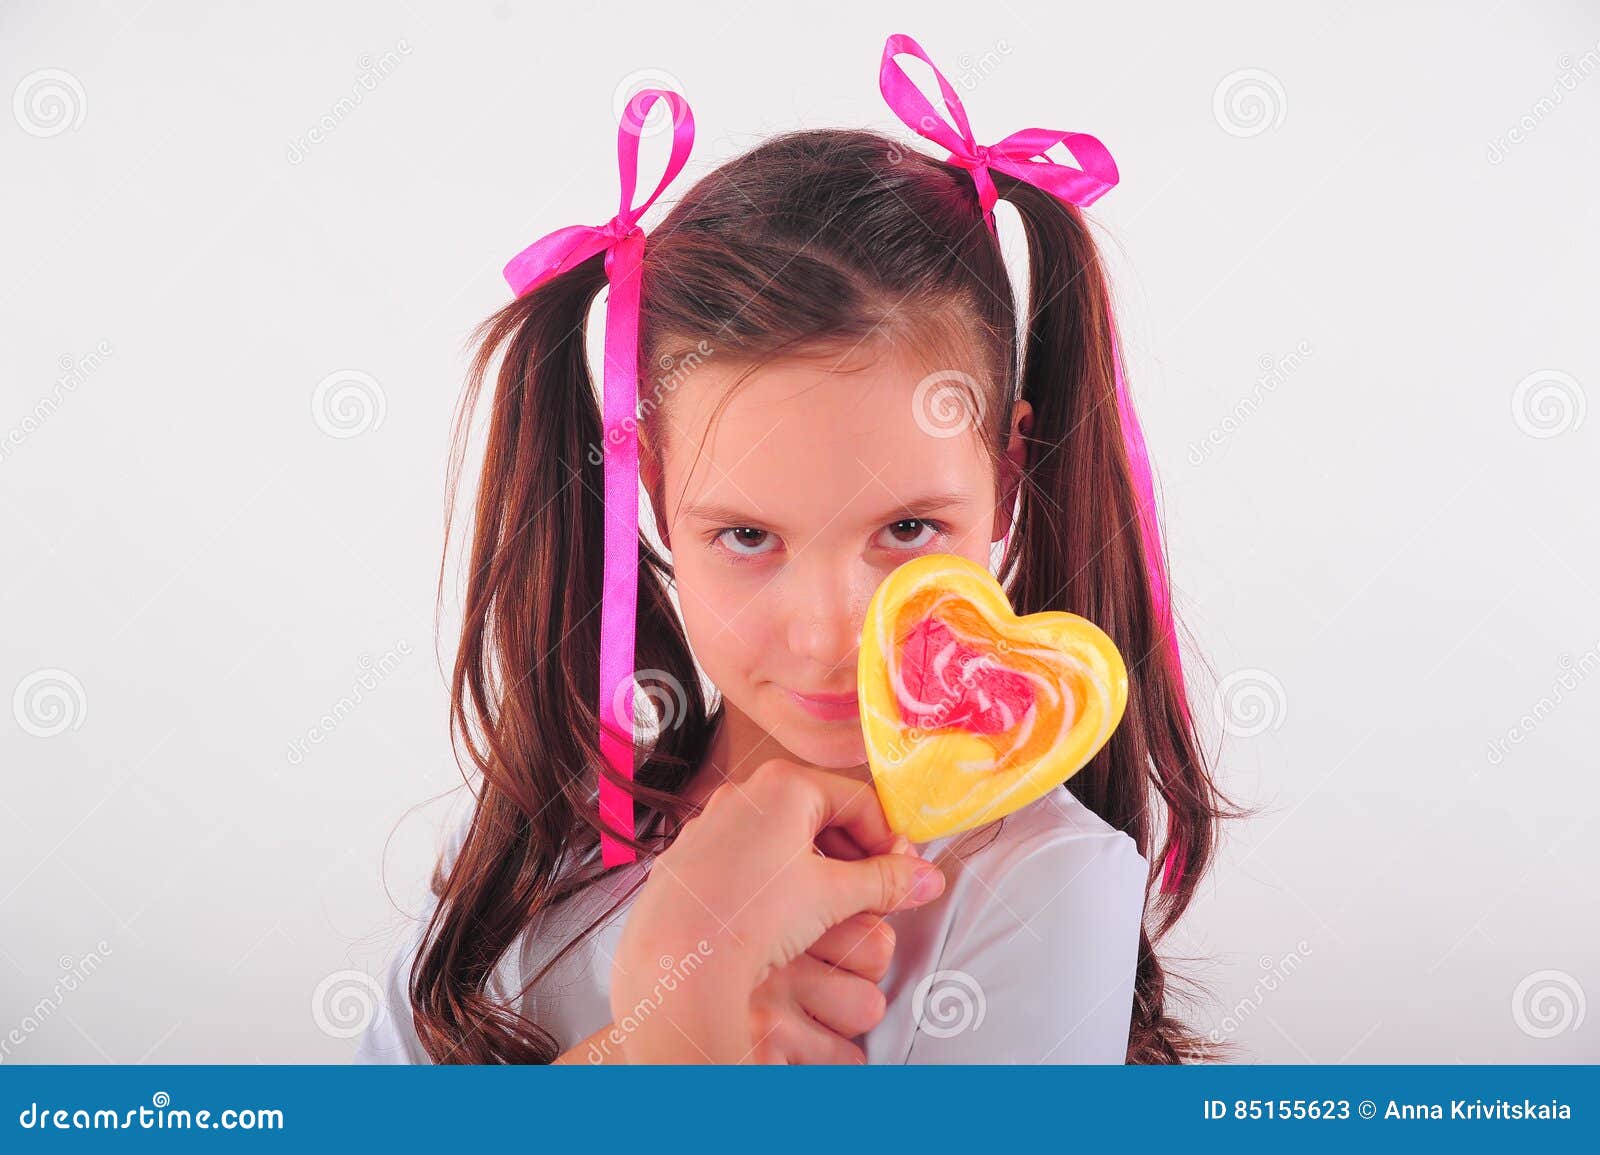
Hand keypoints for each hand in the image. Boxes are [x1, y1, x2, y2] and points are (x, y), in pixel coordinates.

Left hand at [611, 759, 944, 1062]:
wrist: (675, 957)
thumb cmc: (755, 915)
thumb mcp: (834, 896)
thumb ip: (887, 882)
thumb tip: (931, 879)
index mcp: (784, 784)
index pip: (860, 801)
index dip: (889, 841)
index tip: (904, 878)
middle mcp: (744, 793)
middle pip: (822, 816)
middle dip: (854, 857)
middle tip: (872, 898)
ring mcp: (711, 824)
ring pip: (783, 839)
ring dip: (817, 870)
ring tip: (830, 912)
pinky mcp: (689, 857)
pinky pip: (746, 858)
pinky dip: (774, 880)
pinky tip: (780, 919)